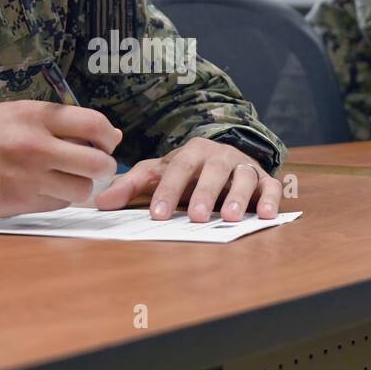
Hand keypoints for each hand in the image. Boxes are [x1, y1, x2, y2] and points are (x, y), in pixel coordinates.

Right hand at [0, 101, 121, 216]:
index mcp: (36, 117)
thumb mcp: (20, 113)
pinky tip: (44, 188)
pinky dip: (59, 198)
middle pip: (97, 163)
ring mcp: (30, 178)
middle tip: (94, 166)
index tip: (106, 142)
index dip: (108, 136)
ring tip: (67, 178)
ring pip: (82, 189)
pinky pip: (59, 204)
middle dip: (104, 166)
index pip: (94, 124)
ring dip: (81, 186)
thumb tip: (112, 135)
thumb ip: (63, 122)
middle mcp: (37, 147)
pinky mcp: (23, 202)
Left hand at [94, 137, 282, 221]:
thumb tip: (99, 203)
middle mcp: (219, 156)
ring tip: (232, 217)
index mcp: (191, 152)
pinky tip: (267, 215)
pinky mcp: (264, 180)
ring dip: (239, 196)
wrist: (225, 159)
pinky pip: (271, 186)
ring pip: (243, 176)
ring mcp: (243, 166)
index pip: (177, 168)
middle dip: (204, 193)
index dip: (168, 190)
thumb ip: (130, 186)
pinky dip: (271, 199)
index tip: (158, 215)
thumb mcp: (158, 174)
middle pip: (212, 171)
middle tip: (196, 217)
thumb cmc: (187, 171)